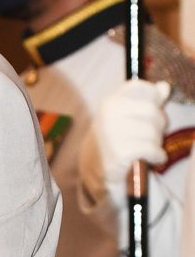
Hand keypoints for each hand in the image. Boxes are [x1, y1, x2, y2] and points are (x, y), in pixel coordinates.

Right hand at [79, 77, 169, 203]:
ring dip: (157, 142)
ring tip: (149, 149)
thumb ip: (146, 100)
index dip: (153, 95)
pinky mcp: (121, 152)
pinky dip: (158, 155)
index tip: (156, 106)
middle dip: (158, 124)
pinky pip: (152, 149)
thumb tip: (164, 87)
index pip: (139, 88)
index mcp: (111, 103)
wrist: (92, 169)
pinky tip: (155, 158)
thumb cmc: (113, 139)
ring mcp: (114, 133)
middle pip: (152, 111)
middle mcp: (110, 115)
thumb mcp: (124, 116)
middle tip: (152, 135)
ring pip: (153, 132)